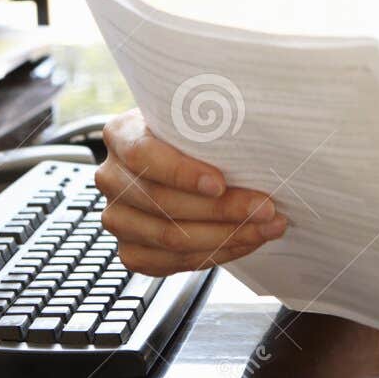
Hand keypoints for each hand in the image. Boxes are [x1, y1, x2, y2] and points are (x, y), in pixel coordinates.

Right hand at [94, 108, 286, 274]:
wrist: (179, 159)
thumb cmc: (191, 135)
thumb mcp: (194, 115)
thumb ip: (210, 120)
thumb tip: (256, 134)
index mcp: (121, 135)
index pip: (143, 155)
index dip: (181, 173)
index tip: (220, 183)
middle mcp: (112, 178)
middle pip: (163, 203)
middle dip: (223, 209)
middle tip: (264, 208)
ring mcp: (117, 218)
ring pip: (172, 238)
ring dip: (228, 235)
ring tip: (266, 227)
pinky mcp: (131, 251)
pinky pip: (175, 261)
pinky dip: (217, 254)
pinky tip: (245, 241)